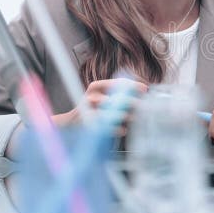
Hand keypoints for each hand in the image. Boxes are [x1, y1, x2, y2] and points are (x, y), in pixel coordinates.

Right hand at [5, 78, 147, 158]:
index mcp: (96, 86)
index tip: (145, 89)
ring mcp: (88, 110)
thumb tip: (142, 93)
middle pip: (118, 97)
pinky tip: (123, 130)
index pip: (117, 83)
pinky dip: (117, 128)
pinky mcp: (87, 124)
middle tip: (144, 107)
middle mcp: (91, 96)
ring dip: (127, 116)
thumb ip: (117, 94)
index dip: (133, 85)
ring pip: (113, 112)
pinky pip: (107, 126)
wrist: (68, 125)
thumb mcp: (101, 97)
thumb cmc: (91, 110)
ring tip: (135, 118)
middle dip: (133, 103)